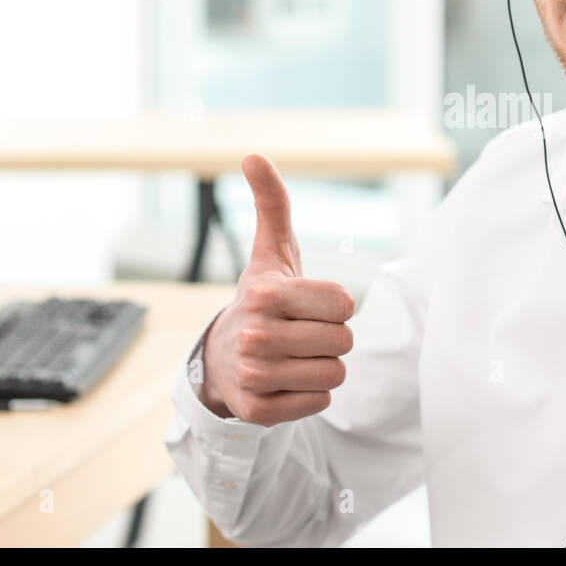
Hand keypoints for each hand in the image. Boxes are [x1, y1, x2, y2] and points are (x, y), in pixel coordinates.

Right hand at [200, 154, 355, 424]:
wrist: (221, 360)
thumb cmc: (262, 301)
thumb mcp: (270, 253)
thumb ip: (272, 204)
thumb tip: (254, 155)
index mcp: (266, 293)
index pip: (345, 303)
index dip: (337, 306)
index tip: (311, 305)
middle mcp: (256, 334)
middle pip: (344, 341)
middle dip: (333, 338)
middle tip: (303, 334)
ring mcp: (254, 375)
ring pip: (335, 375)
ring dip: (323, 367)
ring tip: (295, 357)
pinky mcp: (258, 410)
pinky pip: (319, 403)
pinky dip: (310, 395)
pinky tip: (286, 382)